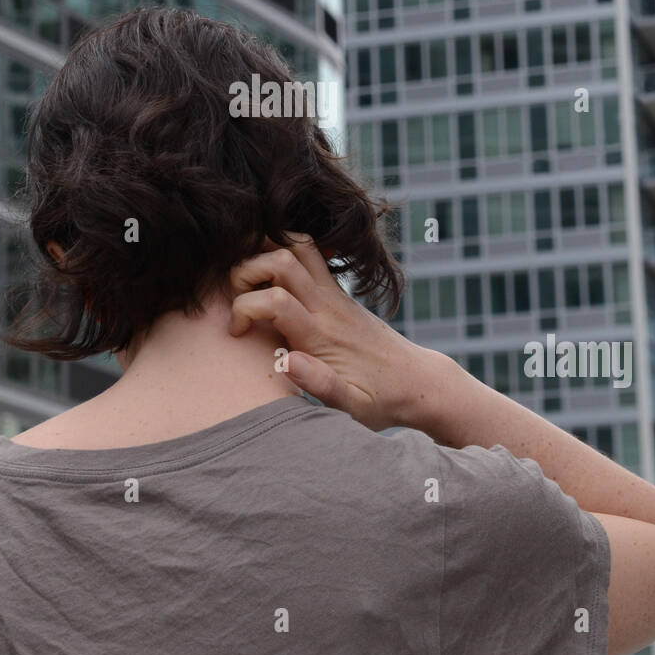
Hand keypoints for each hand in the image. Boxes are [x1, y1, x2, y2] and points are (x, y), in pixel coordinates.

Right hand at [227, 233, 420, 431]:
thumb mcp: (353, 408)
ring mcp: (335, 294)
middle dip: (245, 271)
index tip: (236, 332)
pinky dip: (285, 248)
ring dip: (265, 250)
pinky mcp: (339, 292)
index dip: (243, 308)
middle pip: (281, 259)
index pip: (273, 300)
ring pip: (298, 245)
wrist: (419, 382)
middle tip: (237, 298)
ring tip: (250, 280)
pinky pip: (310, 253)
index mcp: (322, 335)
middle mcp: (328, 306)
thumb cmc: (383, 400)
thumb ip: (321, 385)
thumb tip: (287, 361)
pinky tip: (273, 272)